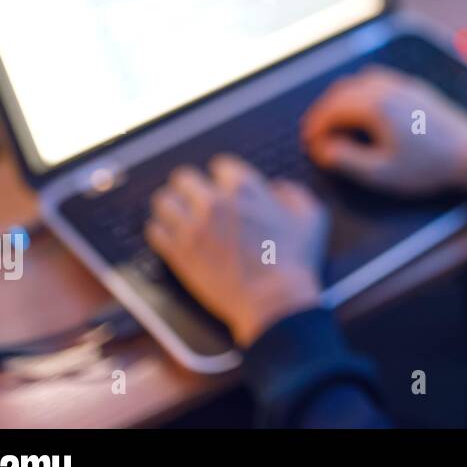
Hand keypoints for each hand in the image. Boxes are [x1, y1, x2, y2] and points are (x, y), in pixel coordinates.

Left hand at [145, 155, 328, 346]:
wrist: (275, 300)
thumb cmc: (296, 261)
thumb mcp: (312, 219)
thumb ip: (294, 193)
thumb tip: (277, 188)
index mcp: (245, 188)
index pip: (219, 165)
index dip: (223, 177)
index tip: (224, 189)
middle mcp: (214, 202)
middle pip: (183, 177)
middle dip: (191, 187)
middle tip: (196, 200)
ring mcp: (193, 227)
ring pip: (163, 201)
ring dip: (171, 206)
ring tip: (178, 215)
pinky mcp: (179, 253)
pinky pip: (154, 230)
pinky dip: (161, 231)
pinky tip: (172, 237)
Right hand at [300, 66, 466, 195]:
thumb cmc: (428, 167)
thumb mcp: (382, 173)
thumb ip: (348, 160)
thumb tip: (325, 149)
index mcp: (376, 106)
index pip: (334, 108)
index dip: (316, 124)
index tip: (309, 142)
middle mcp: (388, 88)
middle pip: (344, 90)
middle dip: (325, 110)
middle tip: (316, 131)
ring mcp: (405, 85)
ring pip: (361, 81)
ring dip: (343, 97)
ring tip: (336, 120)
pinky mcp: (418, 89)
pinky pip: (380, 80)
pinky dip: (362, 90)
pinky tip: (365, 108)